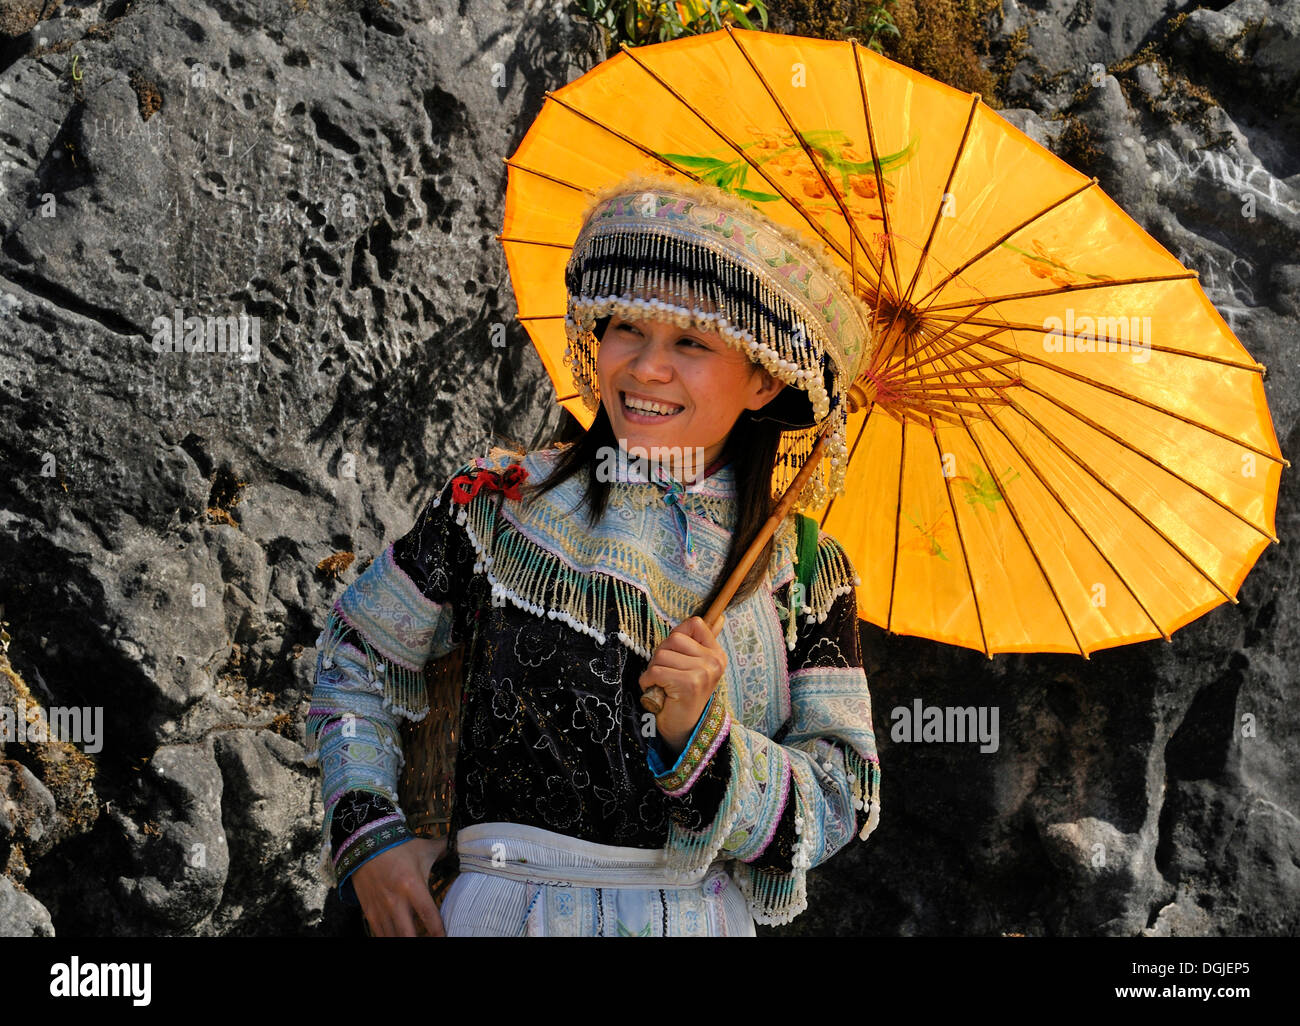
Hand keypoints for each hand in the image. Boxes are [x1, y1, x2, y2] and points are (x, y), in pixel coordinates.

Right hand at [351, 835, 447, 936]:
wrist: (366, 844)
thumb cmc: (398, 848)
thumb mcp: (424, 849)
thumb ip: (445, 848)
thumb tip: (461, 844)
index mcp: (412, 885)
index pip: (428, 915)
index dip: (438, 931)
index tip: (445, 938)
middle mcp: (395, 901)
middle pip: (408, 934)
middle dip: (420, 941)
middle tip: (430, 940)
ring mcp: (381, 908)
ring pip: (393, 937)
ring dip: (406, 940)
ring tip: (416, 937)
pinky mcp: (369, 912)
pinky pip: (379, 934)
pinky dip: (390, 938)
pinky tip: (399, 936)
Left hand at [639, 615, 726, 755]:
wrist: (683, 728)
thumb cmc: (683, 694)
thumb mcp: (695, 665)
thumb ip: (702, 641)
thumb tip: (720, 616)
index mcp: (717, 654)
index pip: (694, 624)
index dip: (676, 638)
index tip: (677, 657)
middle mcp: (715, 661)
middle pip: (674, 638)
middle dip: (661, 655)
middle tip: (666, 674)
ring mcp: (704, 672)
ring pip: (662, 654)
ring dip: (653, 670)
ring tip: (662, 684)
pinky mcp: (689, 684)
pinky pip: (657, 670)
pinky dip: (648, 681)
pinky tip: (656, 690)